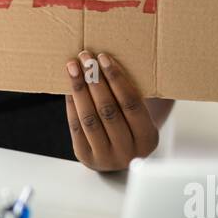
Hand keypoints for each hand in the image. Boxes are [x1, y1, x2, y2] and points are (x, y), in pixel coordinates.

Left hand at [64, 50, 166, 171]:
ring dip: (80, 89)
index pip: (131, 104)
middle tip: (85, 57)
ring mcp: (106, 157)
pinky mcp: (86, 156)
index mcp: (148, 139)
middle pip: (108, 110)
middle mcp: (128, 151)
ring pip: (89, 118)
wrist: (120, 159)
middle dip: (95, 80)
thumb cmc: (131, 128)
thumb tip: (111, 61)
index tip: (103, 58)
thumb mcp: (142, 118)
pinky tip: (69, 87)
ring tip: (73, 67)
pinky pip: (76, 126)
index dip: (116, 79)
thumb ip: (134, 96)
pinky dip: (72, 104)